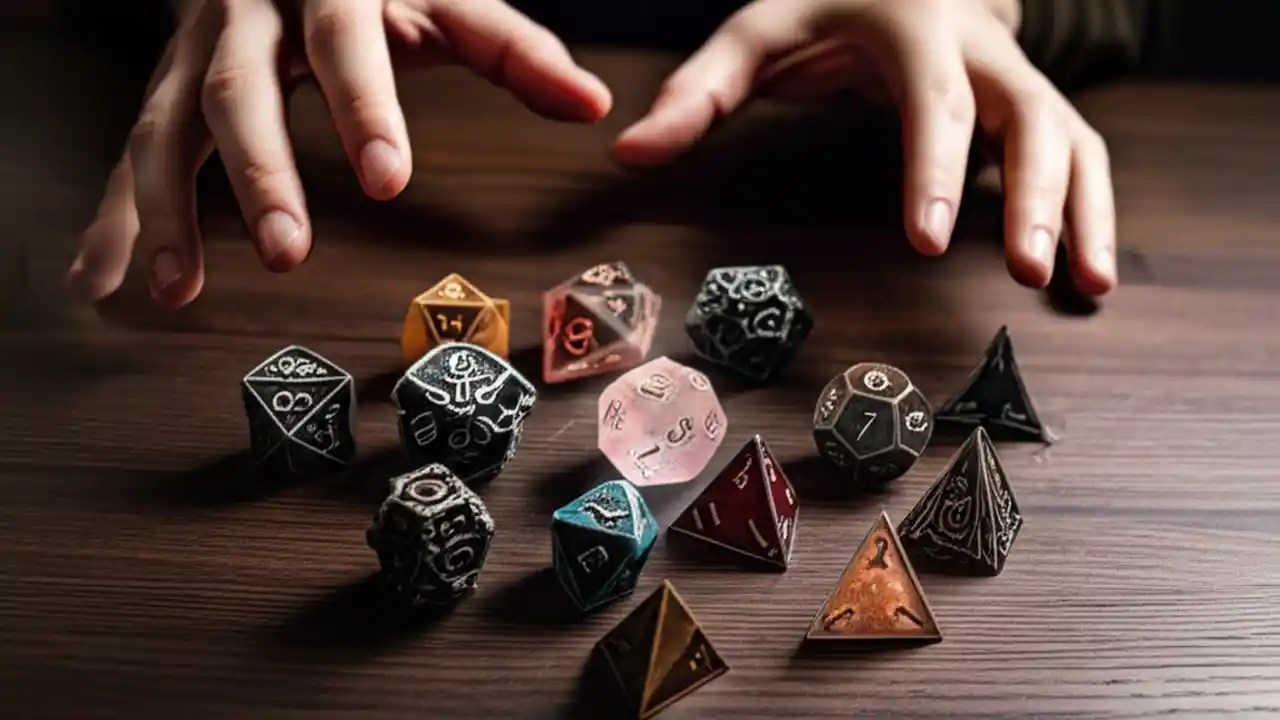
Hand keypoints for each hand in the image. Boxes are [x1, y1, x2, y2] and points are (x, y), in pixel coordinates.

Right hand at [69, 0, 610, 306]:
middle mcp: (243, 13)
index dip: (362, 108)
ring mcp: (191, 52)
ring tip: (174, 291)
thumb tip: (593, 106)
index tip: (387, 181)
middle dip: (257, 174)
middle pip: (236, 90)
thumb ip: (513, 48)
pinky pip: (129, 152)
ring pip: (162, 126)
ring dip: (163, 210)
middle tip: (286, 253)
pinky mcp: (163, 87)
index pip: (342, 41)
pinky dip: (114, 218)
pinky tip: (101, 281)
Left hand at [614, 0, 1115, 294]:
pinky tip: (1089, 274)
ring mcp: (1019, 77)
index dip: (935, 169)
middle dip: (1034, 197)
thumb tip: (628, 150)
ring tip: (1085, 288)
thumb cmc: (826, 5)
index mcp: (916, 29)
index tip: (926, 241)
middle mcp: (982, 53)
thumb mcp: (758, 32)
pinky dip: (1092, 210)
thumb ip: (698, 92)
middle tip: (1027, 271)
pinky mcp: (1034, 107)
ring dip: (1085, 212)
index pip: (934, 103)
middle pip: (1029, 119)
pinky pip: (1080, 155)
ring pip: (1074, 138)